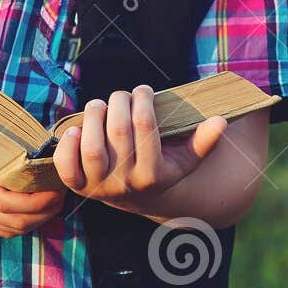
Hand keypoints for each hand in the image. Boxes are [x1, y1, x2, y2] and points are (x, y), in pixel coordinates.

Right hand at [0, 121, 63, 238]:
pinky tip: (34, 206)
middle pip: (17, 220)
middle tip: (66, 187)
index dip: (32, 199)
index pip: (2, 201)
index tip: (54, 186)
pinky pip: (2, 226)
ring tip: (57, 196)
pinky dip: (23, 220)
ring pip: (12, 228)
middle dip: (45, 209)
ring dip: (38, 217)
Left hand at [53, 85, 226, 212]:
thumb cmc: (161, 166)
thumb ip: (204, 142)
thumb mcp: (185, 159)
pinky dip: (68, 143)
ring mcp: (99, 187)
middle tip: (122, 95)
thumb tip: (221, 121)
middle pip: (118, 132)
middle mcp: (125, 184)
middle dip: (119, 101)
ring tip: (101, 104)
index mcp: (154, 175)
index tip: (143, 90)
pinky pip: (66, 166)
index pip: (146, 127)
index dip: (143, 99)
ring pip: (92, 147)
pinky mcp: (77, 186)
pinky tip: (78, 127)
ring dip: (94, 115)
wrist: (134, 196)